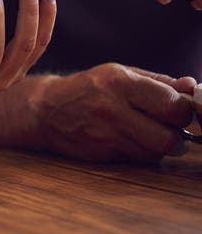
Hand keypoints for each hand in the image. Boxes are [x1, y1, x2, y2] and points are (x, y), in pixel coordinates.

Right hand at [30, 63, 194, 162]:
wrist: (46, 110)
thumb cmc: (89, 88)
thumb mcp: (121, 73)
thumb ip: (158, 81)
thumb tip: (191, 86)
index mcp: (120, 84)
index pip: (171, 106)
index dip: (185, 111)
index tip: (182, 108)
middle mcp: (113, 111)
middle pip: (168, 139)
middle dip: (179, 136)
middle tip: (175, 129)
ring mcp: (106, 137)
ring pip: (154, 154)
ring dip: (161, 146)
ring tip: (153, 133)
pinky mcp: (102, 156)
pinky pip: (136, 160)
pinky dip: (143, 153)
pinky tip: (133, 140)